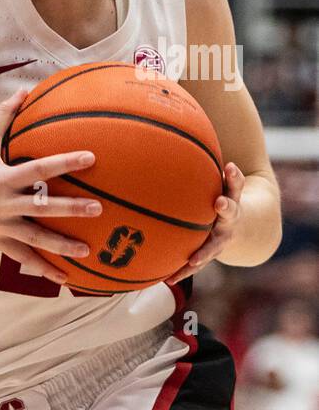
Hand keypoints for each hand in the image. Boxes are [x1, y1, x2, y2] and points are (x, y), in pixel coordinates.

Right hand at [0, 86, 101, 283]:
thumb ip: (4, 116)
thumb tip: (24, 90)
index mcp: (4, 177)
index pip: (39, 169)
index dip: (65, 162)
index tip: (90, 158)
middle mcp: (4, 203)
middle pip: (42, 206)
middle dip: (71, 208)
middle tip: (98, 208)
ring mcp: (0, 225)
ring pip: (35, 237)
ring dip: (61, 245)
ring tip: (87, 251)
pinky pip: (22, 257)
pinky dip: (43, 268)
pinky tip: (64, 277)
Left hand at [167, 162, 244, 283]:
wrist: (243, 227)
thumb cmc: (220, 196)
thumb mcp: (217, 182)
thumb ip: (199, 162)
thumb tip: (173, 130)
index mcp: (232, 198)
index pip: (236, 185)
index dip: (234, 177)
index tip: (230, 167)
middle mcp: (230, 219)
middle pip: (231, 213)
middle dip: (226, 207)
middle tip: (220, 203)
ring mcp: (222, 238)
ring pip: (215, 246)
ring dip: (203, 253)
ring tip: (192, 261)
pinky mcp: (210, 253)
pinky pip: (195, 264)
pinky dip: (182, 271)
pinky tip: (166, 279)